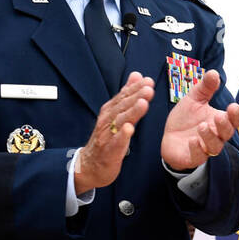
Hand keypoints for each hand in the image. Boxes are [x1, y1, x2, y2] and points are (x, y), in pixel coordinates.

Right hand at [75, 72, 154, 192]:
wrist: (90, 165)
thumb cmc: (106, 138)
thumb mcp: (116, 113)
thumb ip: (126, 94)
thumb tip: (136, 75)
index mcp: (110, 111)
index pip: (123, 96)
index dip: (135, 88)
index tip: (148, 80)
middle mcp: (107, 121)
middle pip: (122, 106)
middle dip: (135, 96)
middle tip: (148, 88)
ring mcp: (107, 136)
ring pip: (120, 121)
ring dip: (131, 112)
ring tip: (143, 104)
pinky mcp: (109, 151)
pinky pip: (116, 142)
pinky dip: (122, 136)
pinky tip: (130, 129)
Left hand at [161, 69, 238, 169]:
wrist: (169, 137)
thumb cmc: (186, 119)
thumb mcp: (194, 100)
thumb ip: (205, 88)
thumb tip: (214, 72)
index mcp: (219, 122)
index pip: (234, 120)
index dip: (236, 115)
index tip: (233, 106)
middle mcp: (215, 136)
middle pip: (226, 133)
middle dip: (224, 125)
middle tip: (219, 116)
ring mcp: (205, 148)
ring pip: (214, 146)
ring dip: (210, 136)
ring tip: (202, 126)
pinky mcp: (193, 157)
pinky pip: (198, 156)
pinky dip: (197, 149)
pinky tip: (192, 140)